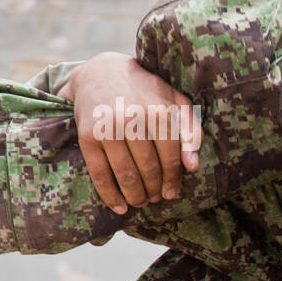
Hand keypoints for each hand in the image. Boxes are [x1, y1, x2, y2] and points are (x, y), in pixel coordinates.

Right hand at [62, 51, 202, 212]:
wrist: (102, 73)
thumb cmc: (147, 91)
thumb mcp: (176, 102)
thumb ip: (191, 131)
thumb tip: (193, 167)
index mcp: (159, 111)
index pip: (171, 158)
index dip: (173, 180)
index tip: (172, 193)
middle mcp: (133, 120)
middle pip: (149, 169)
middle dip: (154, 190)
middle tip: (156, 199)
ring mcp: (108, 128)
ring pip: (126, 175)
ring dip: (135, 196)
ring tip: (141, 202)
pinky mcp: (88, 136)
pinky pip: (100, 173)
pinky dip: (110, 195)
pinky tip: (120, 207)